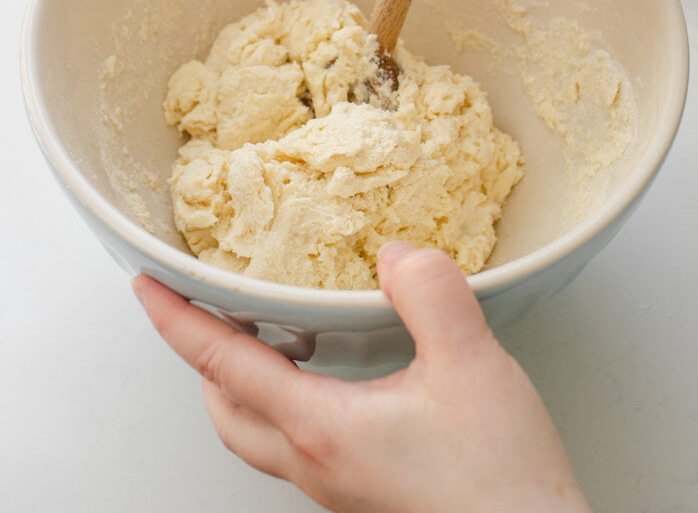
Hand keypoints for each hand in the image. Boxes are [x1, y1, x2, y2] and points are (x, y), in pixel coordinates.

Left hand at [133, 243, 591, 512]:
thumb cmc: (500, 484)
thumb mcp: (472, 364)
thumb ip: (430, 293)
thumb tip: (396, 255)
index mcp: (322, 429)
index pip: (224, 366)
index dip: (178, 320)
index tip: (149, 287)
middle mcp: (317, 463)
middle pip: (225, 408)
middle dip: (202, 355)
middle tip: (204, 308)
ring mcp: (337, 485)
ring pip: (259, 432)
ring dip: (244, 381)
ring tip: (267, 334)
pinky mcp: (363, 491)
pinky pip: (299, 442)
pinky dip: (288, 399)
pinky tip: (332, 377)